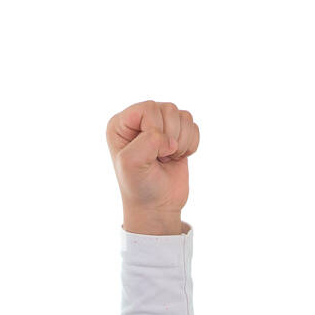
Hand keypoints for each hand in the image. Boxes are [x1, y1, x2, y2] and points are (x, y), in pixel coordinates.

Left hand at [106, 99, 198, 226]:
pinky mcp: (177, 134)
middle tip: (159, 159)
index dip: (154, 130)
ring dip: (180, 142)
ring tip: (166, 159)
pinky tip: (176, 158)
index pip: (148, 108)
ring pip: (182, 116)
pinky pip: (193, 126)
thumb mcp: (131, 165)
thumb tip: (170, 140)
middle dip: (169, 138)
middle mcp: (139, 120)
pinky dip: (189, 145)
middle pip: (168, 109)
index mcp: (121, 124)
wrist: (156, 206)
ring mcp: (160, 125)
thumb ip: (147, 142)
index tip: (149, 154)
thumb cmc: (139, 186)